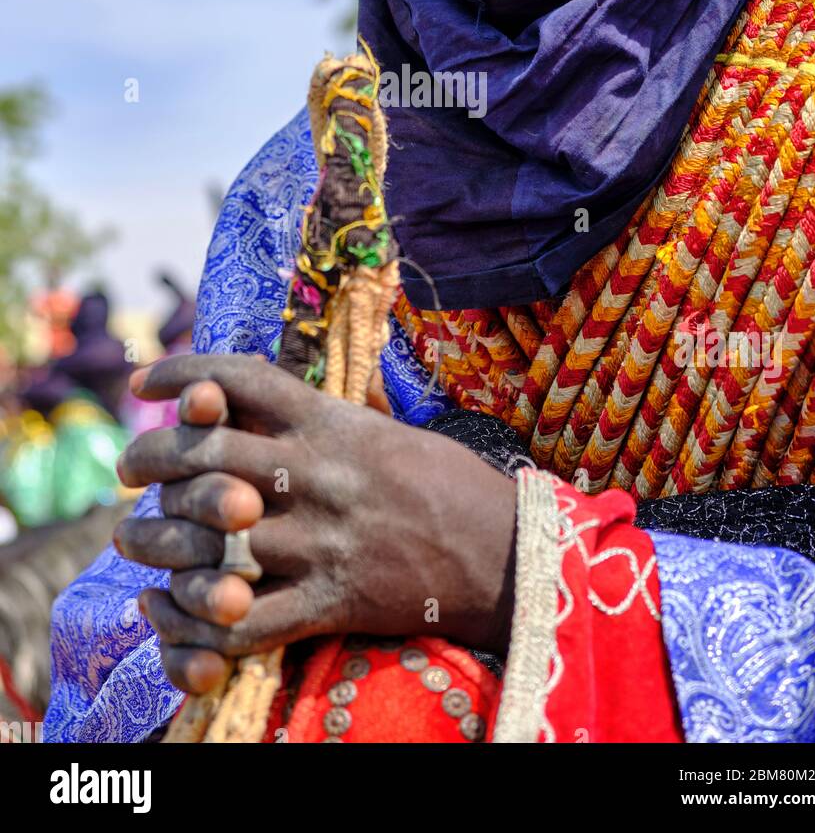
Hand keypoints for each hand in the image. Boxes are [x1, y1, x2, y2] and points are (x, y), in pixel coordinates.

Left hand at [114, 354, 516, 692]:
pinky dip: (194, 620)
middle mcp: (319, 473)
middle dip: (153, 457)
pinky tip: (169, 609)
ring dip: (157, 543)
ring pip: (211, 539)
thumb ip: (319, 420)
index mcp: (333, 421)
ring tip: (130, 540)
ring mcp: (323, 539)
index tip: (146, 380)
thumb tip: (256, 402)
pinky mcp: (332, 602)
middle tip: (129, 467)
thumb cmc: (447, 484)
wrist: (507, 552)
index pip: (241, 378)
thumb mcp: (383, 430)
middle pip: (208, 452)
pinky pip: (243, 620)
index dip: (184, 372)